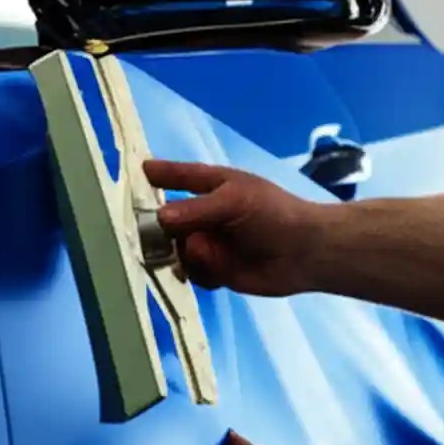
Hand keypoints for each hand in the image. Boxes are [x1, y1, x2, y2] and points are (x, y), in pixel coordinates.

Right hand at [143, 160, 328, 296]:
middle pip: (167, 219)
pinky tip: (220, 272)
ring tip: (204, 254)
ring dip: (181, 255)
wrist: (305, 254)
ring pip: (175, 250)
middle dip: (155, 228)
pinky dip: (199, 273)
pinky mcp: (213, 270)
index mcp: (213, 187)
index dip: (160, 174)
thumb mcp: (234, 201)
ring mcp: (208, 243)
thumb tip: (159, 218)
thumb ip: (195, 209)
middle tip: (142, 235)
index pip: (180, 177)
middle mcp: (205, 215)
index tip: (138, 171)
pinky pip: (190, 273)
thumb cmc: (274, 215)